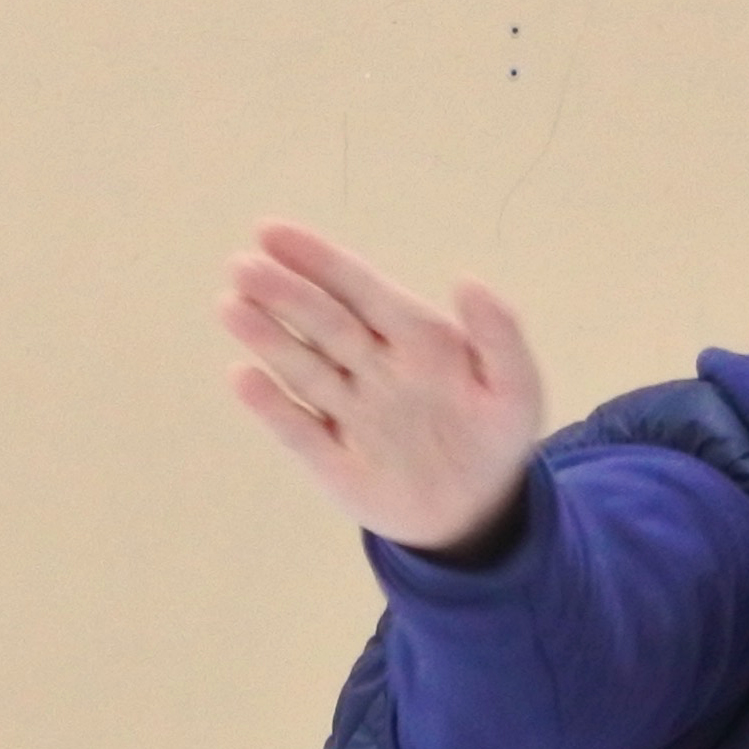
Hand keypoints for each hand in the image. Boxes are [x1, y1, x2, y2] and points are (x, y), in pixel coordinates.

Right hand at [222, 220, 545, 553]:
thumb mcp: (516, 389)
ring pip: (304, 368)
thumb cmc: (493, 439)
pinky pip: (299, 430)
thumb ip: (499, 336)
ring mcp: (348, 412)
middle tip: (242, 268)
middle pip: (323, 323)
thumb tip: (467, 280)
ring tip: (233, 307)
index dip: (318, 260)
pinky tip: (244, 378)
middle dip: (284, 294)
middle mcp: (371, 367)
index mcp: (413, 339)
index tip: (271, 233)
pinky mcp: (332, 461)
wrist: (479, 515)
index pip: (361, 290)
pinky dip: (272, 407)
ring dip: (268, 338)